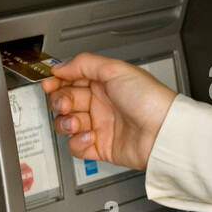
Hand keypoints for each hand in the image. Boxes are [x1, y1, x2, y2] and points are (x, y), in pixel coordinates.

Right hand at [41, 52, 177, 170]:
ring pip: (67, 124)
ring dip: (66, 123)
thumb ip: (84, 64)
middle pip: (65, 102)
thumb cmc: (150, 100)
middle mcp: (101, 104)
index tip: (48, 84)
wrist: (163, 132)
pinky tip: (89, 137)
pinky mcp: (101, 148)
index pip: (71, 80)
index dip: (57, 82)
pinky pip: (77, 147)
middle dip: (61, 102)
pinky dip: (78, 143)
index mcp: (104, 83)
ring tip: (77, 122)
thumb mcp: (116, 70)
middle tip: (67, 104)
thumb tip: (60, 66)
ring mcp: (100, 126)